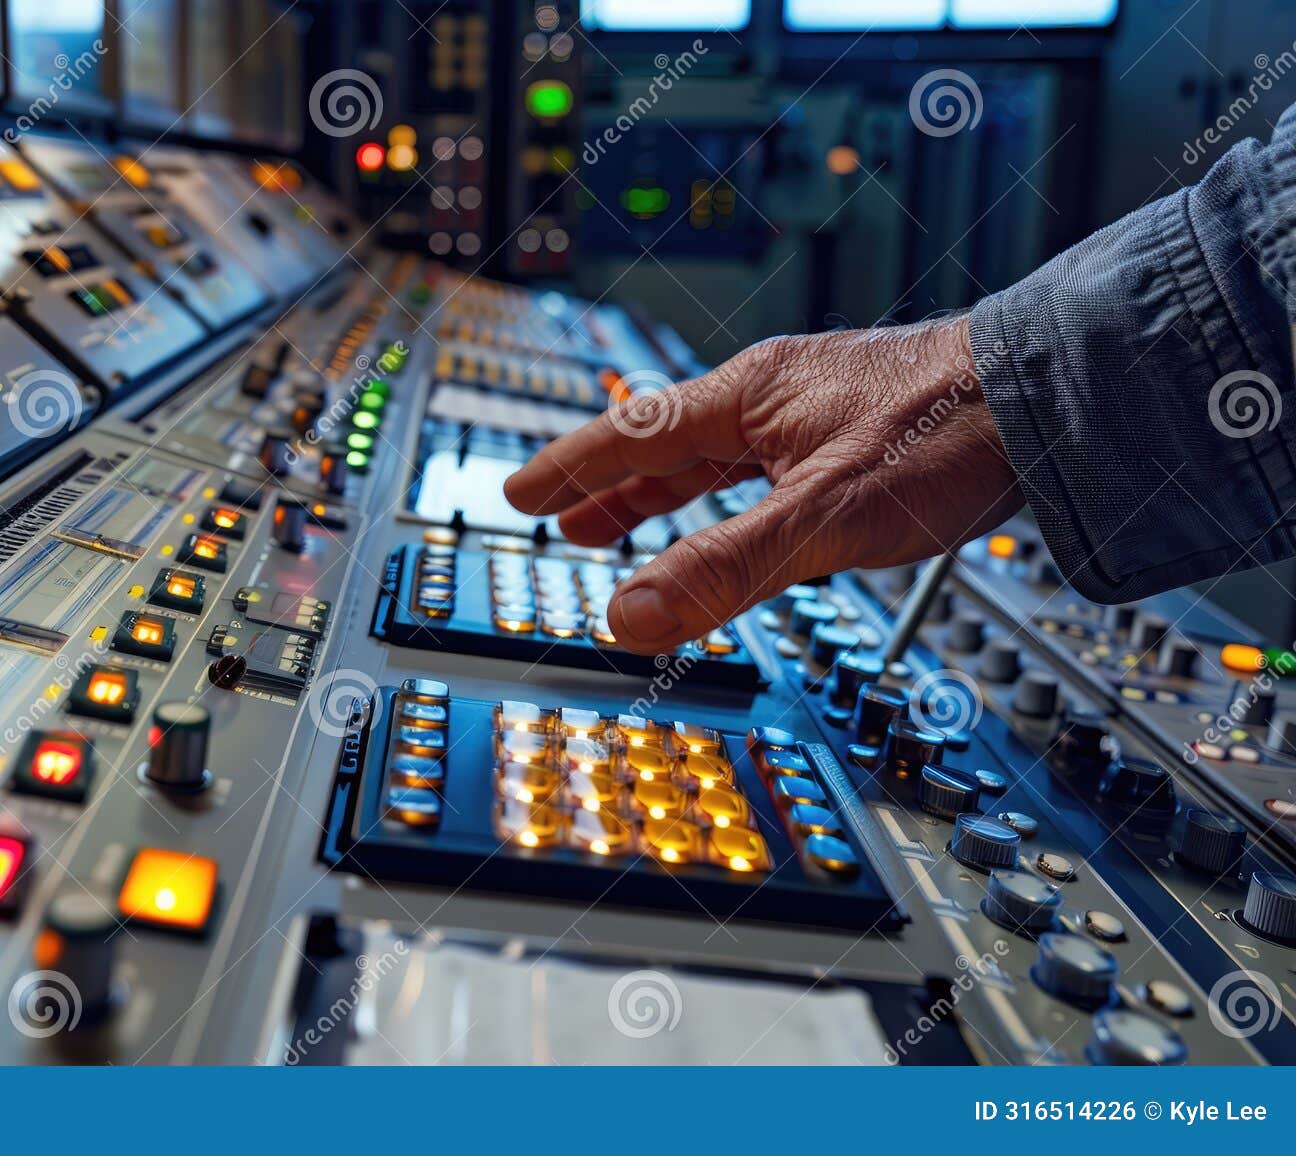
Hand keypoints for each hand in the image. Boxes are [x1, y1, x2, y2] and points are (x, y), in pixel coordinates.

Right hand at [502, 315, 1022, 654]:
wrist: (1052, 397)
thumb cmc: (947, 435)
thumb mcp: (823, 517)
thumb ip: (724, 570)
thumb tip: (629, 618)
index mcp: (748, 397)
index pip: (630, 435)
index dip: (569, 469)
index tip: (519, 491)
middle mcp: (774, 394)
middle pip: (665, 445)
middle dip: (610, 489)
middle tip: (565, 522)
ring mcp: (814, 409)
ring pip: (715, 457)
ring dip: (665, 494)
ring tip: (630, 526)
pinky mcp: (854, 429)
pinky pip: (762, 463)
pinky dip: (727, 496)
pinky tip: (740, 510)